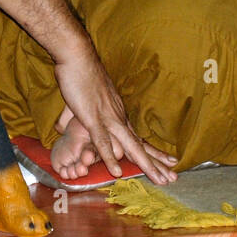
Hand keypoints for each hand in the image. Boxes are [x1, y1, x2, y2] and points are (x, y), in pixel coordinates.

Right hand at [54, 51, 177, 184]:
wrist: (77, 56)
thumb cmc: (80, 75)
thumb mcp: (83, 101)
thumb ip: (77, 116)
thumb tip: (63, 126)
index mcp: (118, 115)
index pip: (139, 138)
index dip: (154, 152)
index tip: (170, 161)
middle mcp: (118, 118)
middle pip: (140, 145)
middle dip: (157, 164)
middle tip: (173, 178)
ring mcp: (108, 118)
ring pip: (130, 147)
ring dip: (145, 165)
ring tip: (158, 180)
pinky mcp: (93, 118)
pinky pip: (103, 142)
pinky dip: (110, 158)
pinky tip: (118, 172)